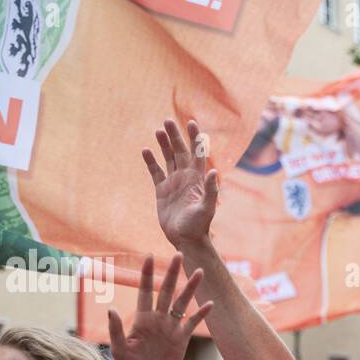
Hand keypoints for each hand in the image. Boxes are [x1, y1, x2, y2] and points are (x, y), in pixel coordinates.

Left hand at [108, 254, 210, 359]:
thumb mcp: (118, 349)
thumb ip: (116, 329)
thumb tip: (111, 309)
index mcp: (142, 318)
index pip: (144, 290)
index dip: (146, 273)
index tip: (149, 256)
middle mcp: (158, 318)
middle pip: (167, 290)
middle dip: (172, 272)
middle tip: (179, 254)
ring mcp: (171, 327)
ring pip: (182, 302)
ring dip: (190, 287)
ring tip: (200, 271)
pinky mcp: (182, 337)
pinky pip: (193, 322)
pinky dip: (201, 314)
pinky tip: (210, 303)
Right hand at [144, 119, 219, 248]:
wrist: (185, 239)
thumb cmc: (199, 226)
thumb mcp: (206, 208)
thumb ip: (211, 190)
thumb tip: (214, 171)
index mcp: (197, 179)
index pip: (198, 154)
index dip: (195, 138)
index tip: (192, 123)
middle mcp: (186, 177)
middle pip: (180, 152)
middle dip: (175, 136)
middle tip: (167, 121)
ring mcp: (174, 183)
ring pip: (168, 159)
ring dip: (164, 145)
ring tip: (158, 130)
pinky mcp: (162, 191)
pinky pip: (156, 172)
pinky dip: (151, 162)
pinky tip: (146, 150)